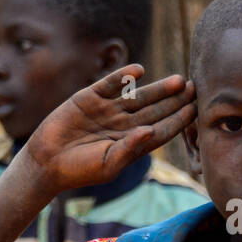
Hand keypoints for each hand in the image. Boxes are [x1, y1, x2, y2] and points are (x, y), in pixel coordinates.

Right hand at [24, 65, 196, 193]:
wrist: (47, 162)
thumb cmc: (80, 170)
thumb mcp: (108, 165)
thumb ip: (129, 150)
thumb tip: (150, 132)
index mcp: (133, 142)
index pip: (162, 129)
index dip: (179, 120)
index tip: (195, 110)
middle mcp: (124, 124)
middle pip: (155, 109)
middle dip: (175, 100)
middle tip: (195, 89)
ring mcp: (108, 110)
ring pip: (138, 95)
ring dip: (158, 88)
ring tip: (178, 81)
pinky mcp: (90, 98)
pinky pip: (110, 84)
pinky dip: (123, 77)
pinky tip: (139, 70)